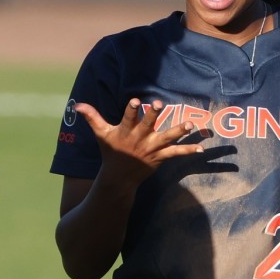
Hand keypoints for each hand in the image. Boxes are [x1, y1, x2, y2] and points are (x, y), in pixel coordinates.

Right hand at [76, 98, 202, 184]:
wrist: (119, 178)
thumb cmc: (111, 151)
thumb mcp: (101, 134)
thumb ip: (92, 117)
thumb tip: (77, 105)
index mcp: (126, 131)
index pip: (128, 118)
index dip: (131, 110)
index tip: (135, 100)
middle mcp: (139, 139)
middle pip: (147, 125)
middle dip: (152, 115)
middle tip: (158, 104)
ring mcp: (151, 148)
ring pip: (166, 138)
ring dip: (179, 131)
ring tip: (190, 124)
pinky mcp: (160, 157)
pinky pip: (176, 153)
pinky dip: (189, 151)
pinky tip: (202, 148)